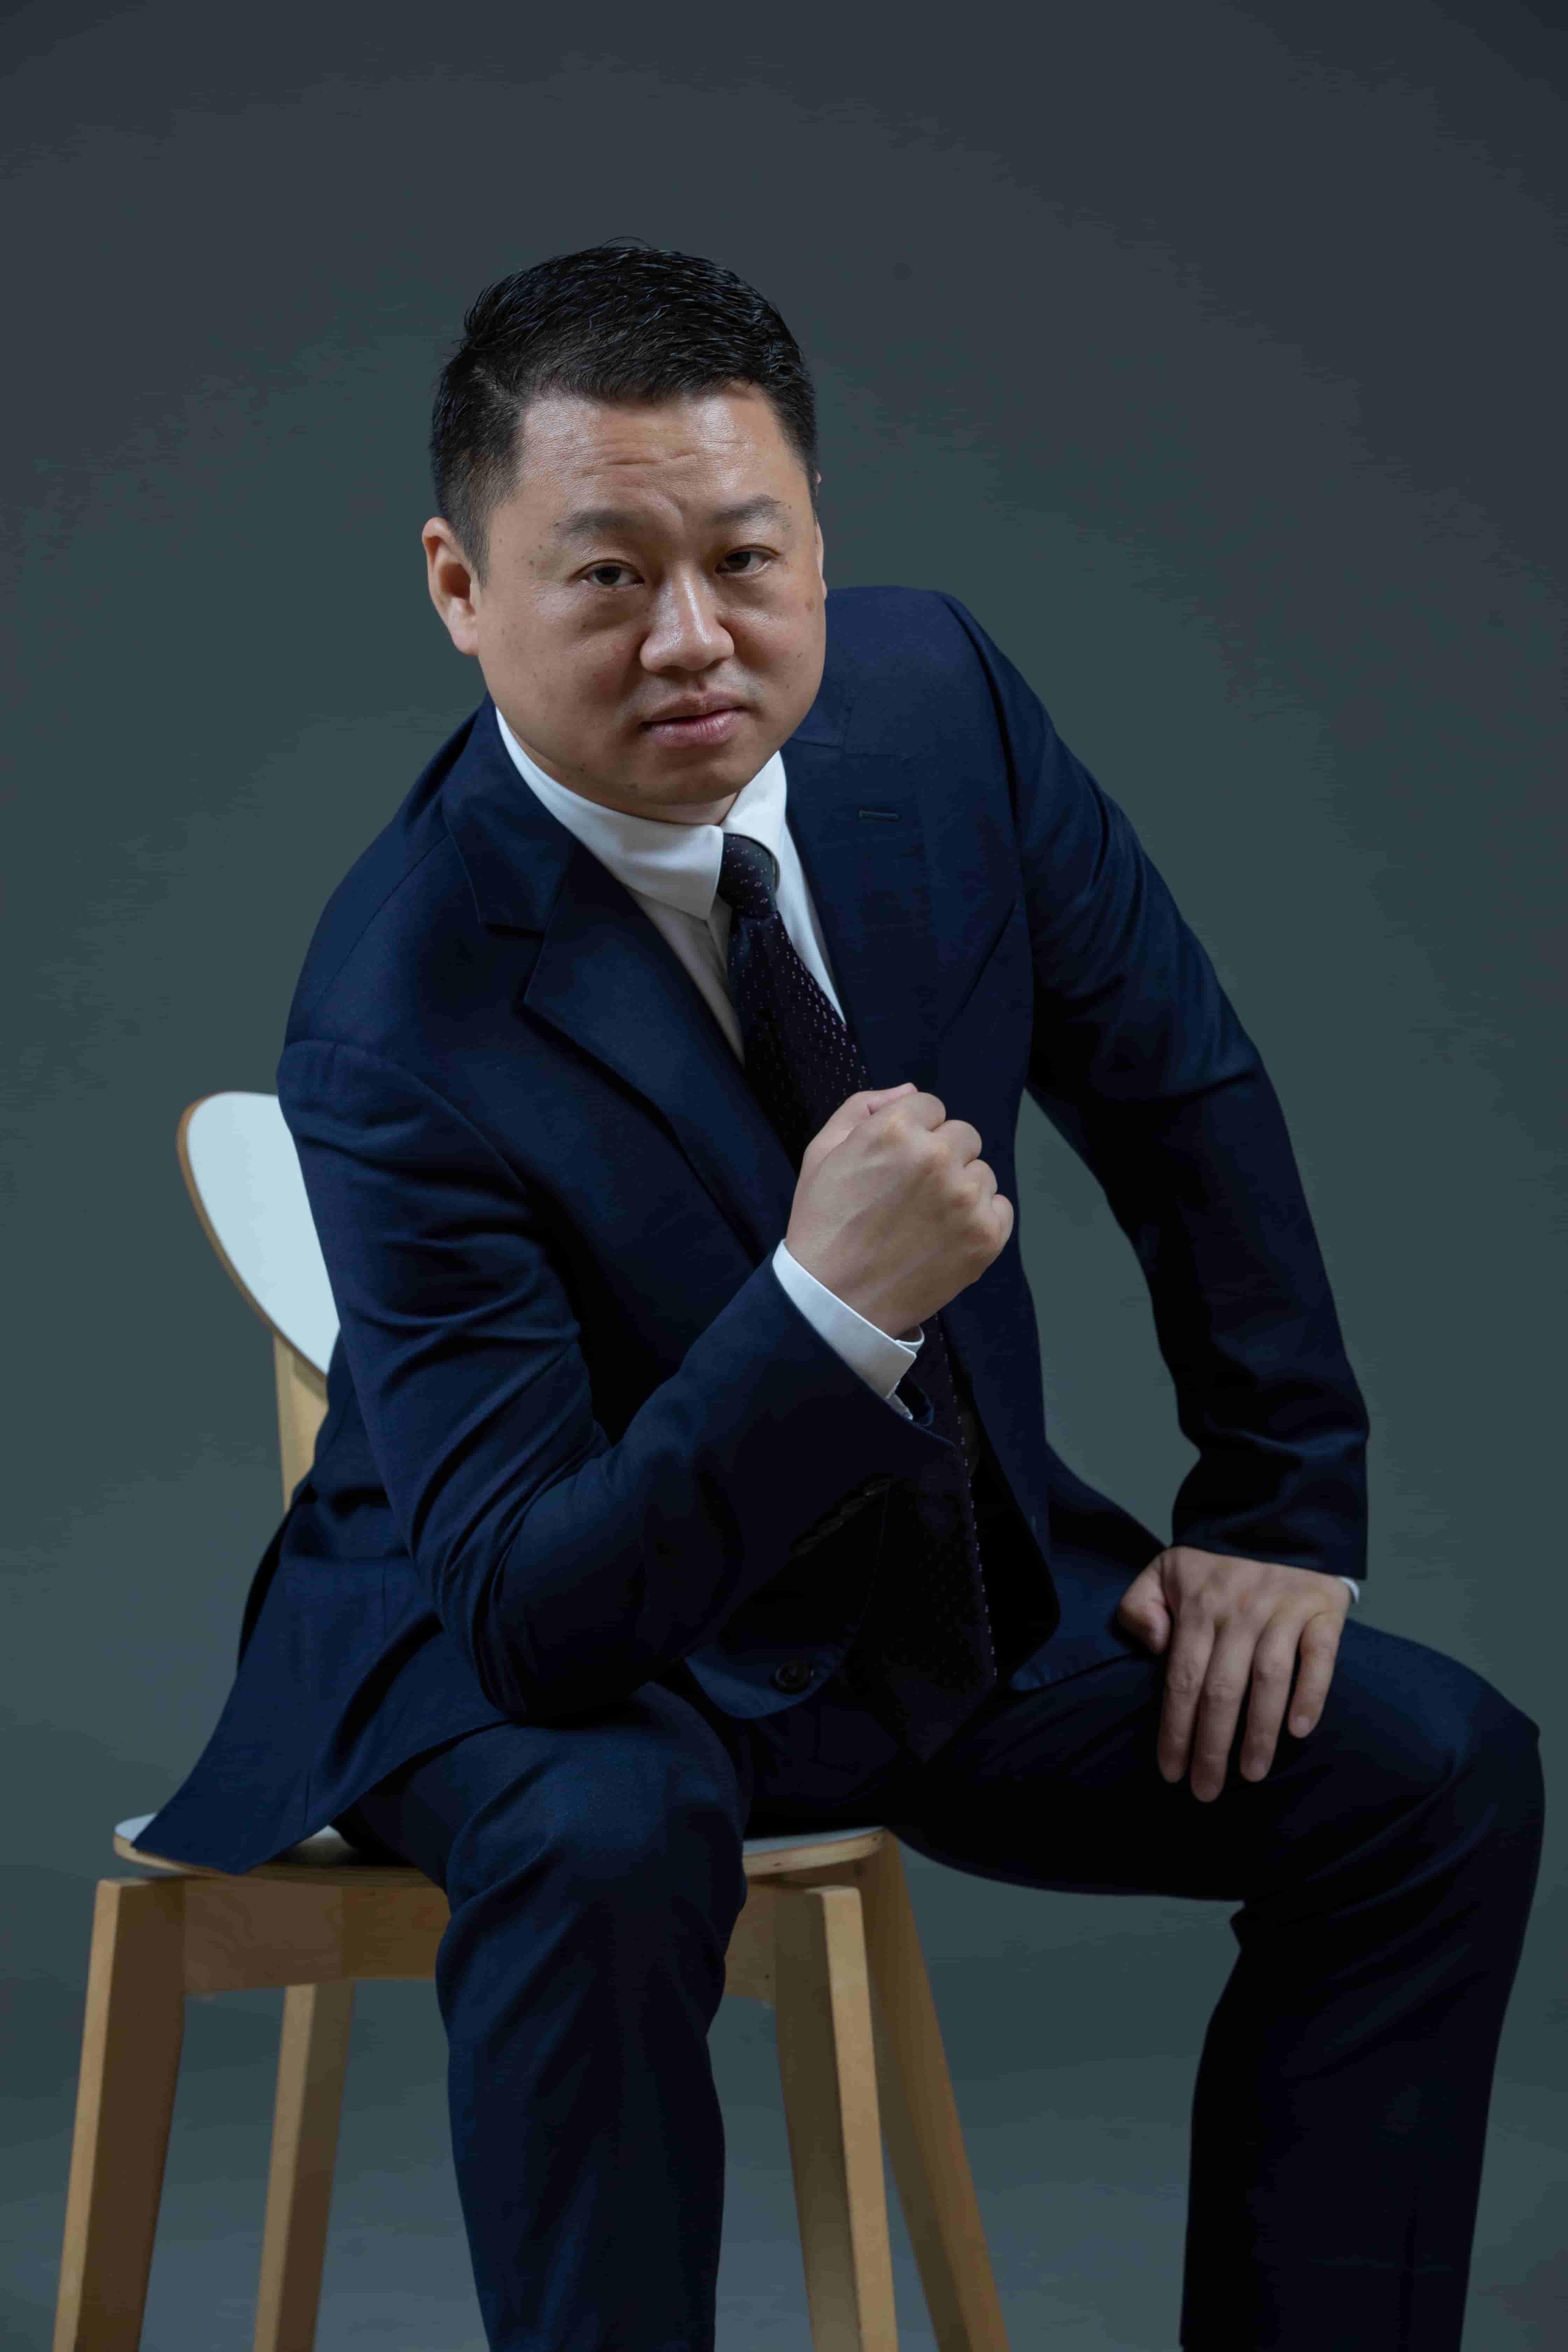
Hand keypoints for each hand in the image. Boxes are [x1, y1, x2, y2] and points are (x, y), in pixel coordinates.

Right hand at [784, 1083, 1013, 1339]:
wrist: (836, 1301)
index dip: (913, 1133)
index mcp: (895, 1129)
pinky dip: (980, 1220)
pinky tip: (946, 1237)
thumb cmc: (825, 1225)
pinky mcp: (986, 1236)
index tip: (896, 1162)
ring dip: (961, 1189)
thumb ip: (864, 1108)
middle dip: (941, 1156)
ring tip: (924, 1220)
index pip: (930, 1105)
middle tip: (911, 1194)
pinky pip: (1001, 1208)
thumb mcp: (823, 1153)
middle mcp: (937, 1157)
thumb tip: (911, 1091)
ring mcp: (966, 1199)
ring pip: (981, 1173)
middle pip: (963, 1135)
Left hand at [1115, 1545, 1350, 1800]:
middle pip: (1221, 1690)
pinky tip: (1301, 1731)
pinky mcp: (1321, 1612)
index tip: (1171, 1773)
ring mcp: (1282, 1612)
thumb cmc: (1215, 1563)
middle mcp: (1238, 1612)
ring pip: (1268, 1680)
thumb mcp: (1162, 1571)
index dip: (1176, 1730)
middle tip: (1207, 1792)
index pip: (1182, 1680)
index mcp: (1197, 1607)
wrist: (1277, 1520)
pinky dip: (1312, 1694)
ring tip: (1253, 1774)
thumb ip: (1139, 1607)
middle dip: (1212, 1748)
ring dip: (1260, 1732)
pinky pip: (1319, 1657)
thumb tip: (1153, 1648)